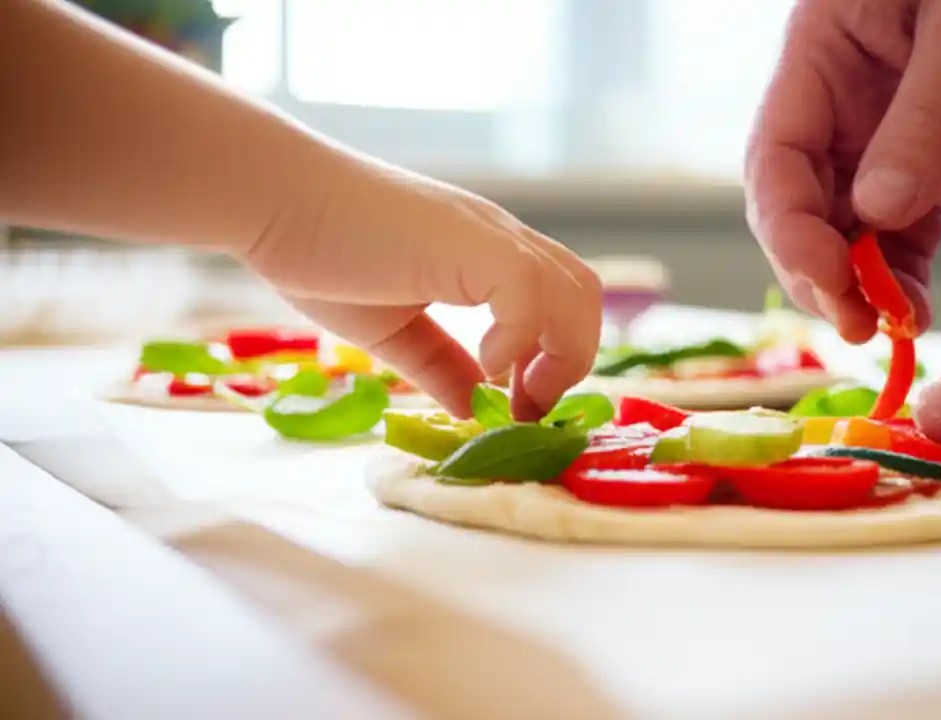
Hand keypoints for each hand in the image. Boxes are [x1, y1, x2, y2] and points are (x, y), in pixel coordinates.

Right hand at [238, 147, 601, 419]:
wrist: (272, 201)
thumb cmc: (320, 253)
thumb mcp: (394, 330)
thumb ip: (439, 365)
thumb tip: (473, 408)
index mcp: (486, 256)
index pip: (560, 300)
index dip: (555, 359)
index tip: (518, 406)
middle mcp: (501, 239)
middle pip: (583, 294)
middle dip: (571, 360)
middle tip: (526, 406)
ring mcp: (490, 236)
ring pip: (575, 291)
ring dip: (560, 354)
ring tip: (513, 393)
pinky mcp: (471, 241)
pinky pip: (531, 289)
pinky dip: (523, 336)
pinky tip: (486, 364)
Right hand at [745, 0, 940, 339]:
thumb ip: (926, 114)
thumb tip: (879, 211)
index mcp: (821, 56)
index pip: (777, 156)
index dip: (789, 226)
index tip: (829, 278)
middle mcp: (837, 107)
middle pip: (798, 207)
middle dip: (818, 270)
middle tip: (858, 323)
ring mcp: (883, 142)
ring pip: (846, 232)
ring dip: (859, 287)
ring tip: (894, 329)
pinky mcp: (932, 167)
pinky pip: (902, 236)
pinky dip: (904, 280)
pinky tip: (914, 314)